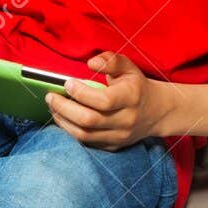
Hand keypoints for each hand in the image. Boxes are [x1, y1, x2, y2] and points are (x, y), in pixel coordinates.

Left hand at [46, 52, 173, 149]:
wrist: (157, 112)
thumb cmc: (136, 85)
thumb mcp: (128, 67)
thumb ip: (110, 60)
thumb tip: (91, 63)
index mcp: (131, 97)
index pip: (103, 101)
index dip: (81, 93)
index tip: (67, 83)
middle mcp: (126, 120)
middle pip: (89, 121)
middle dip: (64, 108)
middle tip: (50, 97)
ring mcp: (120, 136)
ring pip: (85, 135)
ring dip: (63, 121)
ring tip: (53, 107)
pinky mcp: (113, 146)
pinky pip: (87, 142)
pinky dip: (71, 131)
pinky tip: (63, 119)